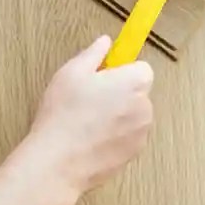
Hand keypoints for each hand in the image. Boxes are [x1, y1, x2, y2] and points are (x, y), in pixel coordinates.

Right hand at [25, 36, 154, 193]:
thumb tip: (105, 42)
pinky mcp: (134, 155)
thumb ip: (94, 53)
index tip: (105, 75)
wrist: (59, 162)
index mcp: (134, 82)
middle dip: (121, 92)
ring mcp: (141, 133)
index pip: (142, 68)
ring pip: (133, 115)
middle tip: (91, 98)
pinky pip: (128, 136)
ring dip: (119, 115)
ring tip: (88, 121)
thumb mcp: (71, 72)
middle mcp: (145, 107)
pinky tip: (91, 139)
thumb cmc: (64, 114)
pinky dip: (116, 136)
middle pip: (138, 92)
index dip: (123, 70)